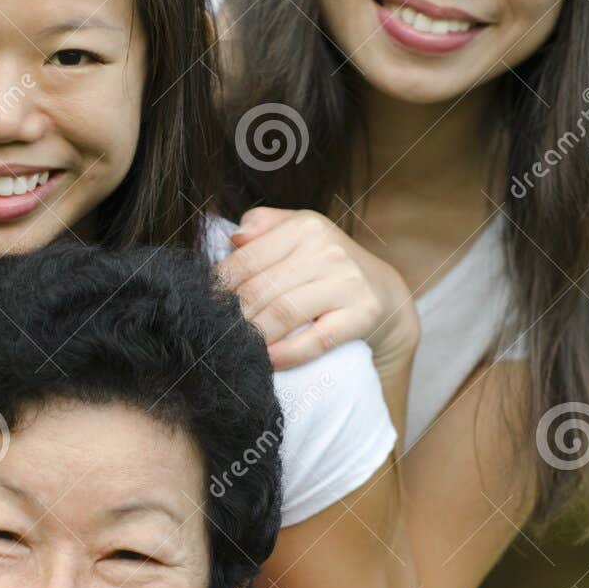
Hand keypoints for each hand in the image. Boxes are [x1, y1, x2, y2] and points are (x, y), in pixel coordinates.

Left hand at [216, 206, 418, 375]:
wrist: (384, 291)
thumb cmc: (328, 263)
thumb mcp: (300, 233)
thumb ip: (264, 226)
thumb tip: (234, 238)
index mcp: (305, 226)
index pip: (246, 260)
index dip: (219, 288)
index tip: (204, 306)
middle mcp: (328, 250)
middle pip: (260, 289)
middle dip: (232, 316)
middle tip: (214, 334)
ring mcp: (347, 283)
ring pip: (283, 314)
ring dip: (253, 337)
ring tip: (235, 348)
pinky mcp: (362, 315)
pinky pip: (315, 340)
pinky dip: (286, 354)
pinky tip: (268, 361)